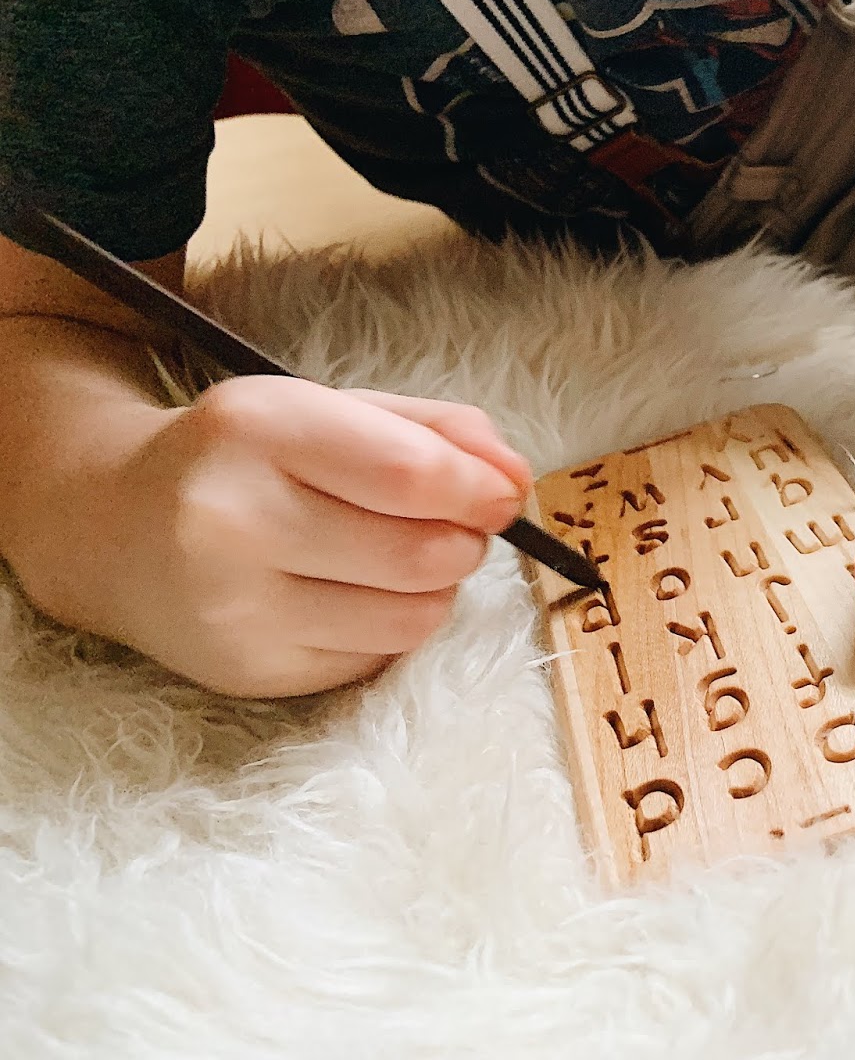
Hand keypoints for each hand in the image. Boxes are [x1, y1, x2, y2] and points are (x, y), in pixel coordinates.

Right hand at [52, 377, 530, 697]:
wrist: (112, 527)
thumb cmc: (248, 458)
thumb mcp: (330, 410)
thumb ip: (435, 431)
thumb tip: (514, 478)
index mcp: (255, 429)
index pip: (407, 474)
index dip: (478, 490)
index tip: (502, 495)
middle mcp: (232, 519)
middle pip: (420, 554)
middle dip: (466, 542)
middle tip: (456, 528)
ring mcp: (234, 607)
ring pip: (410, 618)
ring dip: (437, 589)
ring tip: (405, 559)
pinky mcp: (247, 671)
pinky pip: (376, 658)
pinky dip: (392, 627)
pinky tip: (353, 595)